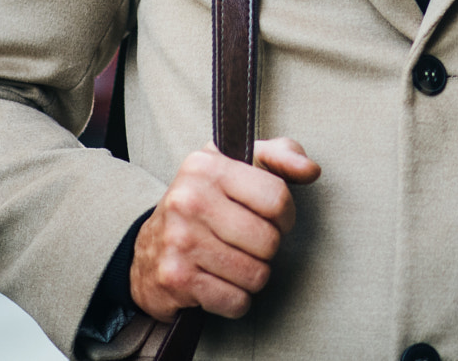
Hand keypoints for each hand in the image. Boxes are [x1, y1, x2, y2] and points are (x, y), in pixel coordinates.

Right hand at [130, 138, 321, 321]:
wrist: (147, 250)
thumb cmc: (204, 203)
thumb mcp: (237, 165)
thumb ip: (280, 156)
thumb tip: (310, 170)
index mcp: (207, 165)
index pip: (277, 197)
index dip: (285, 216)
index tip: (274, 220)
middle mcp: (189, 199)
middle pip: (269, 241)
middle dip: (267, 249)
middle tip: (248, 244)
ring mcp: (179, 240)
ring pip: (256, 275)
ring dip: (252, 276)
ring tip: (232, 262)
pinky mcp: (176, 279)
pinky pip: (236, 301)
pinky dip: (235, 300)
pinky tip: (218, 283)